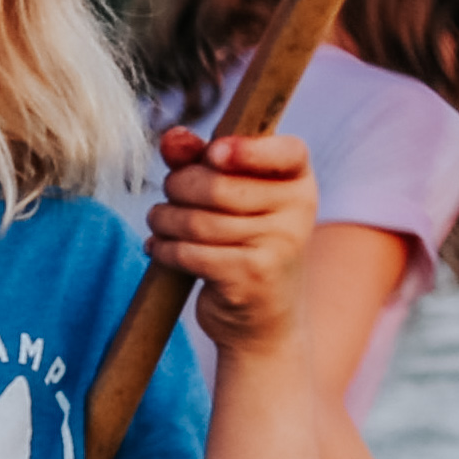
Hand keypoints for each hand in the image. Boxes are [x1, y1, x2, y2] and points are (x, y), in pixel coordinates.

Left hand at [146, 127, 312, 358]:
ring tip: (160, 223)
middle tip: (170, 195)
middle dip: (178, 186)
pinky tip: (159, 248)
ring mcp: (278, 246)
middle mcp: (297, 212)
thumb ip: (202, 159)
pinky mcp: (251, 276)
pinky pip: (191, 251)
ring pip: (197, 219)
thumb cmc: (244, 245)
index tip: (214, 153)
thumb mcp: (232, 197)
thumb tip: (173, 138)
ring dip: (164, 220)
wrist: (265, 320)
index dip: (247, 149)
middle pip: (218, 184)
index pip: (287, 151)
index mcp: (299, 182)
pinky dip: (165, 248)